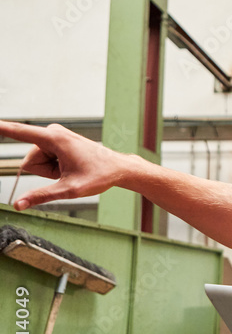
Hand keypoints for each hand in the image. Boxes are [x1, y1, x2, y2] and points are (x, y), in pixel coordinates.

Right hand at [0, 121, 131, 209]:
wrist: (118, 169)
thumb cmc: (99, 176)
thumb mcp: (70, 190)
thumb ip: (41, 196)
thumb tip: (18, 205)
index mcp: (54, 139)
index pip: (19, 132)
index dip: (2, 128)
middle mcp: (52, 133)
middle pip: (30, 162)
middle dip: (46, 172)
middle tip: (68, 173)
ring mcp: (55, 136)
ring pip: (36, 162)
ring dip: (51, 171)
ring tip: (71, 169)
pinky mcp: (56, 140)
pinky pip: (44, 159)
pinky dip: (55, 168)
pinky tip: (71, 166)